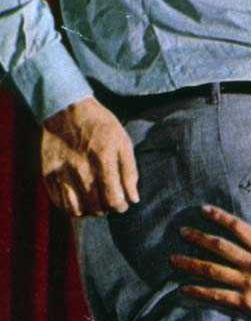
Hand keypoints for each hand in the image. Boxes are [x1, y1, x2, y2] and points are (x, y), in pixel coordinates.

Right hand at [41, 96, 138, 216]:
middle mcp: (80, 167)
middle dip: (107, 209)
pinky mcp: (48, 174)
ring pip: (76, 210)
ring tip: (95, 201)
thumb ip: (129, 171)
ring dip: (89, 211)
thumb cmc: (101, 126)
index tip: (122, 203)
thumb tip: (133, 199)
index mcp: (103, 157)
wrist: (68, 109)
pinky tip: (80, 198)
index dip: (121, 206)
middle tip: (109, 200)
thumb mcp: (122, 141)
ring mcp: (61, 172)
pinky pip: (60, 203)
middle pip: (95, 207)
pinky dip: (72, 207)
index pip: (113, 198)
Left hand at [170, 202, 250, 320]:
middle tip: (181, 232)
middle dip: (198, 237)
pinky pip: (216, 295)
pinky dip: (198, 291)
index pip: (238, 227)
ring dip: (191, 263)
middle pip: (220, 247)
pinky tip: (184, 288)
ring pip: (213, 270)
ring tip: (173, 259)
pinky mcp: (244, 303)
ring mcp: (247, 284)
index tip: (203, 210)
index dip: (219, 217)